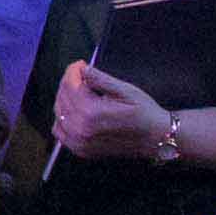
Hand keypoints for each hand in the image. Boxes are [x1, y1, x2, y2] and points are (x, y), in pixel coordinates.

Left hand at [48, 59, 181, 162]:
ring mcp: (79, 141)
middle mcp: (80, 128)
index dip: (73, 71)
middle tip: (81, 75)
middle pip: (62, 97)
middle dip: (69, 82)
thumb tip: (83, 69)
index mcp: (90, 112)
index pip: (69, 85)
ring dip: (65, 98)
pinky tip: (75, 110)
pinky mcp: (81, 150)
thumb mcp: (125, 90)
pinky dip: (63, 118)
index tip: (80, 64)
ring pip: (59, 112)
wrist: (157, 138)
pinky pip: (60, 131)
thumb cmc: (144, 113)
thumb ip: (100, 79)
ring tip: (80, 90)